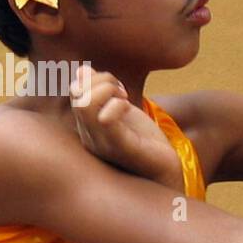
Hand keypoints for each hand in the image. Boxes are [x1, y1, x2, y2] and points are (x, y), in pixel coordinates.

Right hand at [70, 65, 183, 189]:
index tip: (118, 87)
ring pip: (85, 103)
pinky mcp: (119, 148)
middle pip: (77, 94)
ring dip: (109, 90)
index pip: (76, 90)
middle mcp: (88, 136)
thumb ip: (104, 93)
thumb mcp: (123, 111)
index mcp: (87, 126)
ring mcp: (101, 144)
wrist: (166, 171)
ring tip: (125, 98)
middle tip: (122, 91)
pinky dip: (117, 104)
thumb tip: (83, 70)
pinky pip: (105, 119)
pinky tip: (128, 108)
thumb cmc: (145, 142)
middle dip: (102, 80)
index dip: (96, 79)